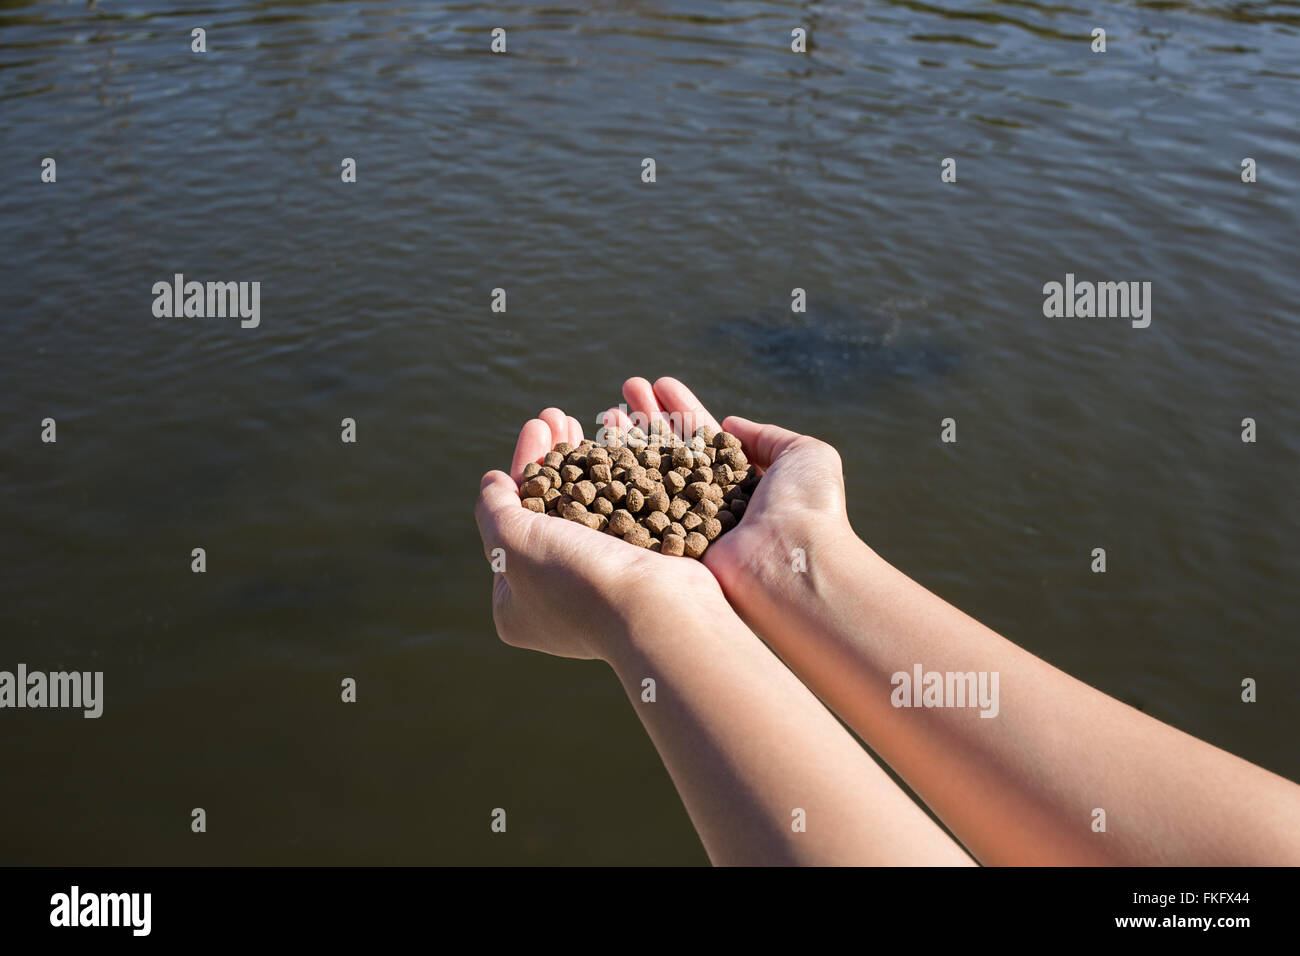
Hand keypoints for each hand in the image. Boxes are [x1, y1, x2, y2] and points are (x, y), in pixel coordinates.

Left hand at [474, 406, 724, 661]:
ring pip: (590, 509)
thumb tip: (492, 483)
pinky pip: (625, 514)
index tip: (536, 426)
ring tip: (596, 417)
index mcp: (518, 607)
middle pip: (551, 512)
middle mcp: (559, 600)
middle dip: (556, 458)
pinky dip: (622, 477)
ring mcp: (606, 586)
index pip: (510, 524)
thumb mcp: (513, 541)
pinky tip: (624, 442)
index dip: (523, 468)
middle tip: (560, 415)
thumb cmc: (576, 578)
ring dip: (589, 460)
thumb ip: (493, 510)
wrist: (660, 609)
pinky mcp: (643, 572)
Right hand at [613, 377, 861, 617]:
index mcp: (741, 482)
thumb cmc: (806, 506)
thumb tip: (730, 425)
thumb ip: (768, 436)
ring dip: (628, 443)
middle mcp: (711, 504)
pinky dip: (616, 483)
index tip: (658, 384)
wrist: (793, 561)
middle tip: (627, 388)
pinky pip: (636, 512)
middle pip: (671, 453)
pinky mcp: (667, 549)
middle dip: (649, 420)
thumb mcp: (805, 455)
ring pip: (649, 478)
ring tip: (607, 411)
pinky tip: (598, 454)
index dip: (680, 410)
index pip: (703, 438)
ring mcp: (687, 527)